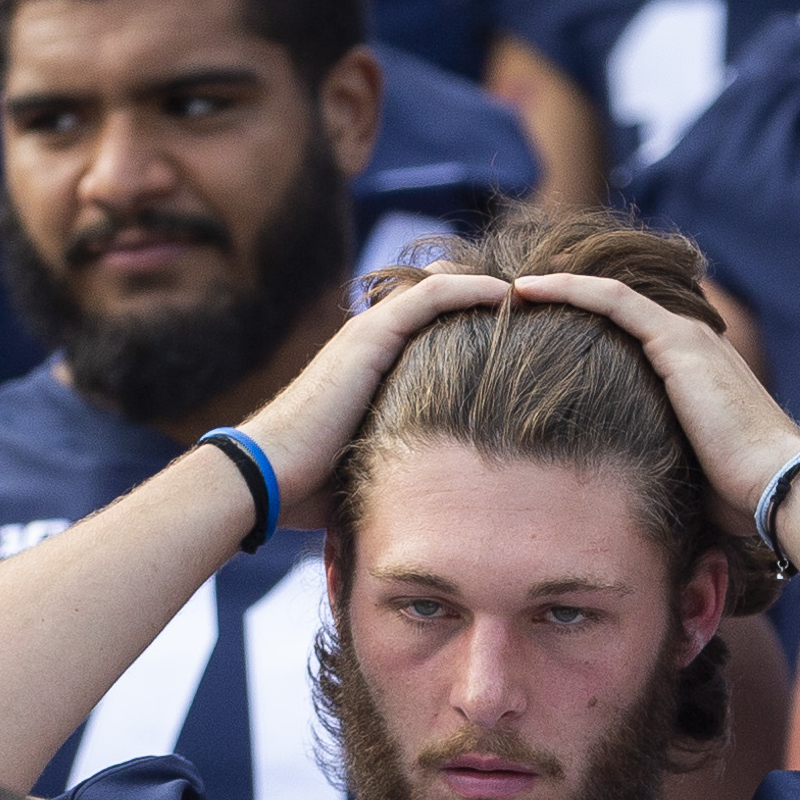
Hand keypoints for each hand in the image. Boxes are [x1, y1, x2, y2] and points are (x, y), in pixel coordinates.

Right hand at [244, 270, 507, 529]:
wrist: (263, 477)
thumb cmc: (304, 489)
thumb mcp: (365, 468)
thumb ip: (396, 466)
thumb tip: (431, 512)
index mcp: (366, 369)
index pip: (425, 328)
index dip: (468, 324)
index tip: (516, 338)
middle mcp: (366, 342)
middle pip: (436, 297)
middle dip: (482, 298)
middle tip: (533, 307)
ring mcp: (366, 334)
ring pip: (438, 288)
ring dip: (485, 288)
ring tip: (535, 294)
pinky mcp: (370, 336)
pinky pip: (433, 296)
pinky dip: (472, 289)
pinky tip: (509, 295)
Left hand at [511, 272, 799, 536]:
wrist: (771, 483)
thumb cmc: (728, 488)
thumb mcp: (676, 458)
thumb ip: (646, 445)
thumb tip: (605, 474)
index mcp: (688, 366)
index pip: (625, 327)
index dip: (578, 318)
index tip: (531, 323)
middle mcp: (688, 341)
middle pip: (614, 303)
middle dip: (563, 295)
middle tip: (513, 297)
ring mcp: (684, 336)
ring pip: (609, 293)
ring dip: (557, 285)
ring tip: (511, 288)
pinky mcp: (676, 341)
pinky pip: (613, 300)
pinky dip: (570, 289)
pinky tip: (529, 289)